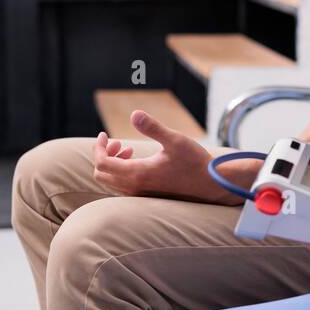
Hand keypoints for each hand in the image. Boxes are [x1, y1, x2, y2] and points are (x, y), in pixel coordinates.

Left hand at [92, 110, 233, 203]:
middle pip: (101, 175)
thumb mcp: (175, 140)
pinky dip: (121, 172)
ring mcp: (141, 194)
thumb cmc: (195, 162)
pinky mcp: (147, 196)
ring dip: (113, 164)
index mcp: (138, 174)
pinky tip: (137, 160)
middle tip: (117, 142)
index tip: (104, 134)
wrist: (211, 185)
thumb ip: (153, 128)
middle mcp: (135, 188)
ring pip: (111, 182)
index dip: (98, 147)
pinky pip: (122, 187)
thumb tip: (134, 113)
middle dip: (103, 155)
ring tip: (128, 149)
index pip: (102, 163)